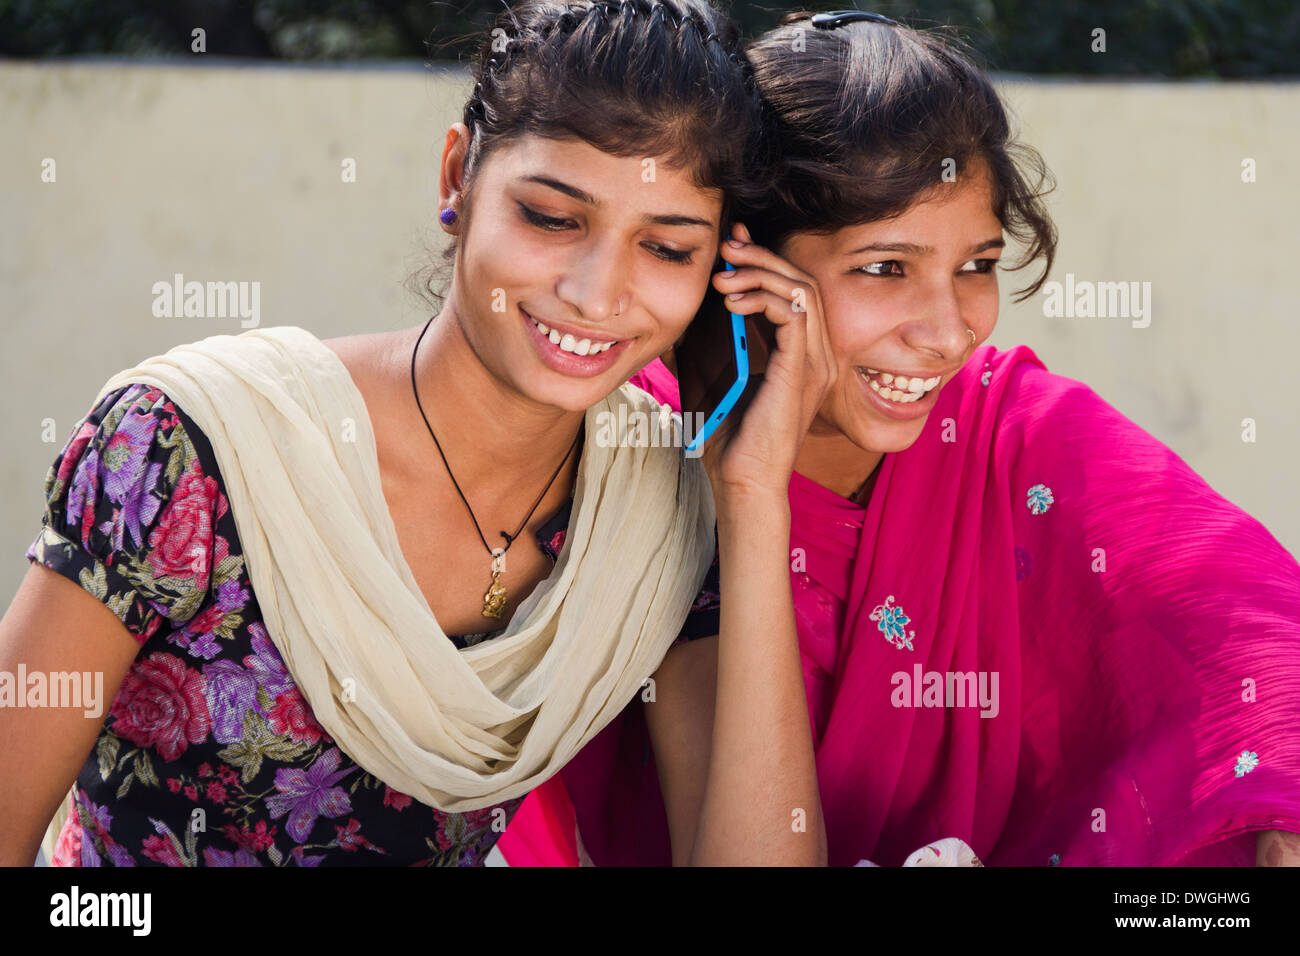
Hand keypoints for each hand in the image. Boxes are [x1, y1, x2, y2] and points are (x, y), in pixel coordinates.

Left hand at [698, 222, 836, 502]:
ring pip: (801, 289)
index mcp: (802, 355)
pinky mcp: (802, 369)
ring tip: (724, 274)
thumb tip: (689, 310)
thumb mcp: (713, 377)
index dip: (765, 260)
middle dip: (763, 256)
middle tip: (728, 245)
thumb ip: (710, 344)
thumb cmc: (729, 440)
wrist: (741, 480)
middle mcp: (816, 355)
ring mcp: (815, 362)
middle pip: (802, 280)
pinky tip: (731, 304)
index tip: (733, 243)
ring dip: (761, 272)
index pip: (793, 290)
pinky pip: (793, 312)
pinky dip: (763, 297)